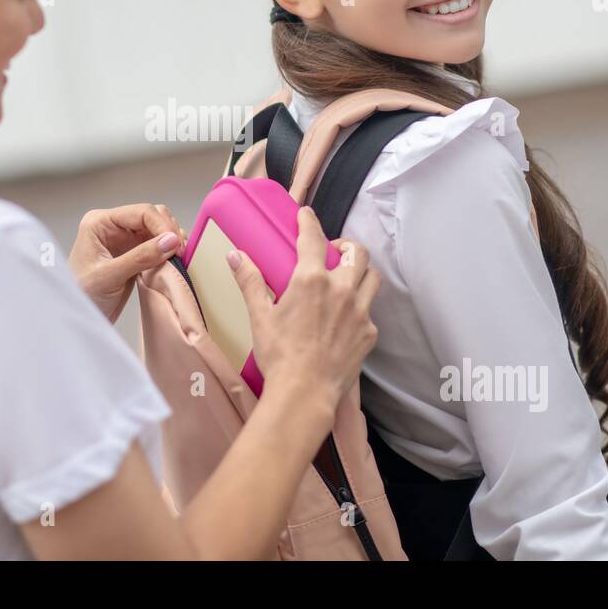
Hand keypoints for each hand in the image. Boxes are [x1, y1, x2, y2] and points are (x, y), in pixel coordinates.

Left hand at [70, 204, 187, 323]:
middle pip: (152, 216)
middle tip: (179, 253)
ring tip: (177, 259)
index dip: (162, 226)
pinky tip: (171, 263)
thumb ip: (141, 257)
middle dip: (168, 232)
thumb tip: (171, 241)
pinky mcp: (133, 254)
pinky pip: (157, 245)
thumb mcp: (110, 276)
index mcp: (100, 223)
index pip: (141, 212)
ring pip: (157, 230)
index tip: (177, 245)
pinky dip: (167, 252)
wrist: (78, 318)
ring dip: (170, 241)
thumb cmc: (82, 295)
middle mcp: (112, 226)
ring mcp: (124, 240)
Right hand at [226, 205, 379, 408]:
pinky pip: (370, 312)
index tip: (306, 215)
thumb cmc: (279, 355)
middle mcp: (342, 290)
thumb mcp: (260, 315)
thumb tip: (235, 256)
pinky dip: (361, 308)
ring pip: (372, 278)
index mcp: (312, 280)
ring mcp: (360, 312)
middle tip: (333, 251)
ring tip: (348, 277)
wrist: (304, 393)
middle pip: (357, 253)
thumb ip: (250, 281)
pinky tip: (347, 317)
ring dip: (361, 272)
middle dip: (346, 245)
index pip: (313, 239)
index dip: (309, 223)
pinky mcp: (369, 333)